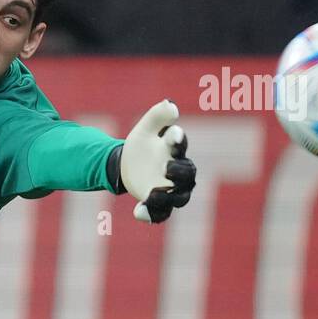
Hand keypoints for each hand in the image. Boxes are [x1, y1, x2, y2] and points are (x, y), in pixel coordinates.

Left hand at [119, 99, 196, 222]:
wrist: (129, 164)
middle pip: (188, 175)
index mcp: (174, 149)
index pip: (180, 144)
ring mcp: (170, 189)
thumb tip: (170, 104)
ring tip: (151, 195)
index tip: (174, 133)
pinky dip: (152, 214)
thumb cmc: (143, 144)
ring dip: (166, 197)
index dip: (179, 139)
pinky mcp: (159, 203)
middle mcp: (178, 170)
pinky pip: (161, 213)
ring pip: (178, 198)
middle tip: (166, 167)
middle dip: (179, 172)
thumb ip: (157, 116)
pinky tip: (138, 212)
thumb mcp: (145, 129)